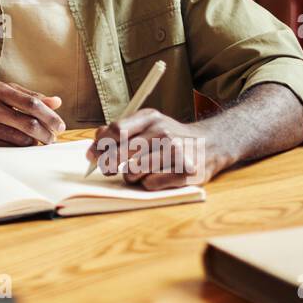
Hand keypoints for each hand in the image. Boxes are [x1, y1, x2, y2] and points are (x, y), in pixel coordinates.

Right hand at [0, 81, 64, 146]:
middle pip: (28, 123)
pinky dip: (21, 149)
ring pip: (20, 139)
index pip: (31, 103)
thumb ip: (28, 96)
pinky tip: (26, 146)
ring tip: (42, 141)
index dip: (50, 116)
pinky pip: (8, 148)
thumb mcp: (1, 92)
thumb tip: (56, 102)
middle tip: (54, 137)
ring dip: (36, 142)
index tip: (60, 125)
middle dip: (47, 132)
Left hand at [89, 108, 232, 187]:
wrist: (210, 144)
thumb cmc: (170, 137)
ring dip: (129, 176)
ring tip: (137, 172)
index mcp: (150, 118)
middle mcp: (163, 132)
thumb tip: (96, 140)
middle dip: (109, 165)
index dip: (99, 146)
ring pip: (133, 172)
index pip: (117, 131)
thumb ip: (122, 129)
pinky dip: (146, 184)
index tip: (91, 156)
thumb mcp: (149, 124)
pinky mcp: (184, 172)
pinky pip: (150, 184)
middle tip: (107, 169)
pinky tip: (154, 177)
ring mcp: (175, 152)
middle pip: (122, 153)